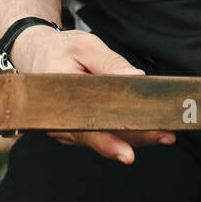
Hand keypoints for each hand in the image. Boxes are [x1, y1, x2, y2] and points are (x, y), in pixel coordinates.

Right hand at [11, 25, 175, 163]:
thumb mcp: (84, 46)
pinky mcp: (75, 129)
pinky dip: (123, 132)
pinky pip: (100, 134)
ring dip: (134, 138)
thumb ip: (109, 62)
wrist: (34, 54)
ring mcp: (66, 129)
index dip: (108, 143)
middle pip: (101, 137)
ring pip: (103, 138)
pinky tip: (147, 129)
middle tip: (166, 136)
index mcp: (59, 102)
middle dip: (136, 139)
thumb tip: (135, 77)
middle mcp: (60, 123)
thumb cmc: (59, 49)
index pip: (86, 128)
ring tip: (165, 134)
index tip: (128, 155)